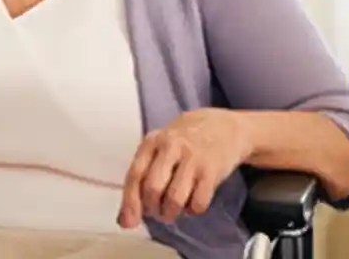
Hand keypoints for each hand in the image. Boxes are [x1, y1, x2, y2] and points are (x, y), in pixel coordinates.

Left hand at [119, 108, 252, 227]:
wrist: (223, 127)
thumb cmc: (183, 142)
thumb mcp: (158, 148)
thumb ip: (142, 177)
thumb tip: (125, 218)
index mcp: (152, 142)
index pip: (135, 174)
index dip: (130, 201)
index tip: (128, 222)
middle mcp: (171, 147)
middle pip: (153, 188)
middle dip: (152, 208)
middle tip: (157, 212)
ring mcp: (193, 158)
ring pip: (175, 198)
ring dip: (171, 212)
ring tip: (172, 211)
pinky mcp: (212, 171)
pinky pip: (198, 202)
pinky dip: (192, 210)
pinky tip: (191, 202)